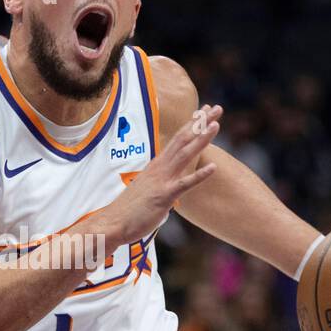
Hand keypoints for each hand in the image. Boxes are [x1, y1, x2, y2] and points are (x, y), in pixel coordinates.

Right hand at [98, 104, 220, 244]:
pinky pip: (184, 184)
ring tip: (216, 125)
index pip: (177, 139)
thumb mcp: (148, 189)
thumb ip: (161, 184)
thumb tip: (170, 189)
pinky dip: (199, 175)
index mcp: (157, 165)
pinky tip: (213, 168)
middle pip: (183, 140)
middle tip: (217, 108)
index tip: (204, 111)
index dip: (192, 124)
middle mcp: (160, 168)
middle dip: (200, 123)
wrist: (114, 222)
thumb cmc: (130, 209)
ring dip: (201, 139)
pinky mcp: (164, 196)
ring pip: (185, 155)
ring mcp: (162, 180)